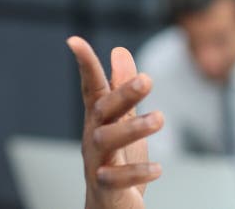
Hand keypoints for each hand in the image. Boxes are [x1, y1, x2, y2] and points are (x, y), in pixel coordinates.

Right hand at [67, 36, 164, 208]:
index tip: (74, 41)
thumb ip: (123, 88)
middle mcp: (93, 137)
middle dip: (122, 93)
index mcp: (100, 119)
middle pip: (102, 110)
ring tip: (160, 119)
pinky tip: (158, 168)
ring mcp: (97, 162)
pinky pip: (115, 179)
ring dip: (132, 128)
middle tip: (147, 79)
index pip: (91, 87)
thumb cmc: (118, 158)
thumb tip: (119, 51)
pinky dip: (136, 173)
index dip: (85, 65)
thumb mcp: (123, 119)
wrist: (110, 206)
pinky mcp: (106, 188)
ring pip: (106, 141)